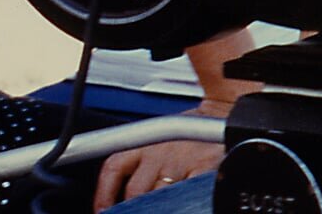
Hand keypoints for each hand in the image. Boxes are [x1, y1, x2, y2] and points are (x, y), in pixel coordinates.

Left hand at [91, 101, 226, 212]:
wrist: (219, 116)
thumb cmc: (186, 133)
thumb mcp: (155, 140)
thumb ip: (139, 164)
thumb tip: (126, 195)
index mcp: (142, 144)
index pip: (113, 168)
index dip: (104, 193)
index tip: (102, 210)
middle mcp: (157, 152)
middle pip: (135, 190)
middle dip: (132, 209)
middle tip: (135, 213)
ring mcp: (180, 162)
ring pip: (159, 197)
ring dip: (157, 209)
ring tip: (159, 211)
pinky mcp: (203, 169)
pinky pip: (188, 194)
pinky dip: (183, 204)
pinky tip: (182, 206)